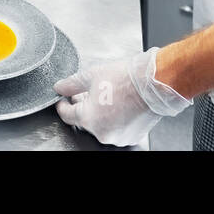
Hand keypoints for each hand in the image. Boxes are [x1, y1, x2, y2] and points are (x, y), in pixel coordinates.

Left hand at [54, 48, 190, 146]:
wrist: (154, 83)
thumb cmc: (126, 79)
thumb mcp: (92, 75)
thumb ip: (71, 84)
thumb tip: (60, 87)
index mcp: (89, 119)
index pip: (67, 115)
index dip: (62, 104)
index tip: (63, 99)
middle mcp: (103, 133)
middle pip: (85, 121)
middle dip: (83, 106)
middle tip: (87, 92)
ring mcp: (119, 137)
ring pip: (102, 126)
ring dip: (100, 113)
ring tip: (106, 95)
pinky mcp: (133, 136)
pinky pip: (117, 129)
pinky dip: (115, 119)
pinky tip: (118, 104)